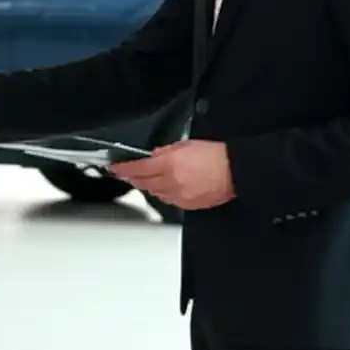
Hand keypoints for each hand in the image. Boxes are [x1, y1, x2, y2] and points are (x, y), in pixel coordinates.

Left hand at [109, 140, 234, 209]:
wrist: (234, 172)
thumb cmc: (216, 156)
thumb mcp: (187, 144)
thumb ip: (167, 150)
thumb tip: (155, 154)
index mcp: (169, 163)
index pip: (138, 168)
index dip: (124, 169)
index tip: (116, 168)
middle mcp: (171, 181)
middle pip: (143, 183)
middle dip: (133, 178)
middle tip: (127, 174)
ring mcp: (179, 195)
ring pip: (155, 193)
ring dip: (148, 186)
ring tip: (146, 180)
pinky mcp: (188, 204)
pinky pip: (169, 201)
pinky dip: (163, 194)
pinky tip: (165, 189)